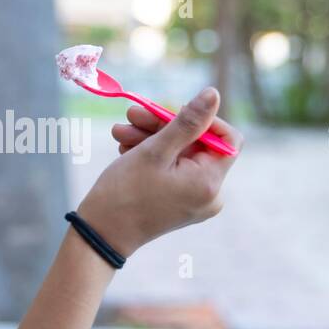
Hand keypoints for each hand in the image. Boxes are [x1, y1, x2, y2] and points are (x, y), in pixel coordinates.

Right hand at [75, 87, 241, 256]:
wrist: (101, 235)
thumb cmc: (125, 193)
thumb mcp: (155, 151)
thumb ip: (187, 122)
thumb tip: (213, 94)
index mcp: (209, 183)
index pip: (226, 138)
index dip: (204, 119)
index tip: (172, 112)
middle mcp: (209, 194)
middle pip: (198, 144)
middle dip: (164, 126)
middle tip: (133, 114)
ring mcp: (195, 200)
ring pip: (181, 154)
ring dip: (151, 139)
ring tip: (120, 132)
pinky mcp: (180, 202)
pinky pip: (173, 169)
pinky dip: (152, 156)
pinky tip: (126, 148)